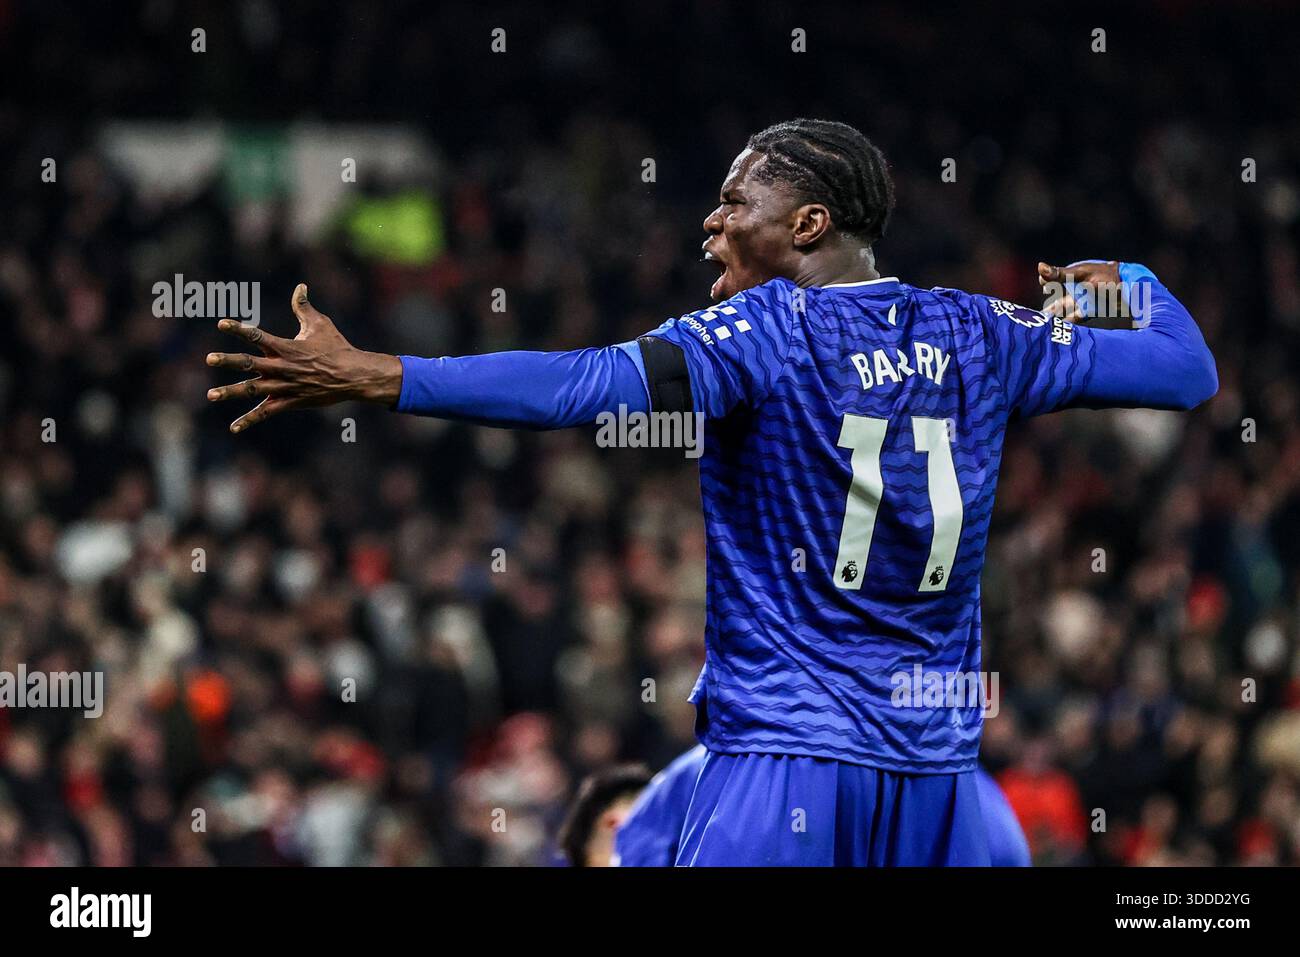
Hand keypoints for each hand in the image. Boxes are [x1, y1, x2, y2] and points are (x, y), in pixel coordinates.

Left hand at [206, 284, 402, 432]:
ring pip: (253, 389)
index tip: (221, 324)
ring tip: (212, 394)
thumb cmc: (337, 347)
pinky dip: (250, 420)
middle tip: (210, 359)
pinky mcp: (290, 402)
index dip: (239, 329)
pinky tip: (234, 428)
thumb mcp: (320, 324)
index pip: (258, 336)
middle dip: (229, 361)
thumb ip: (303, 307)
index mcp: (286, 347)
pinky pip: (266, 412)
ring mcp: (285, 386)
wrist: (352, 376)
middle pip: (250, 363)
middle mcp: (282, 367)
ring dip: (231, 392)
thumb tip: (300, 286)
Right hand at [1037, 260, 1120, 321]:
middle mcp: (1076, 288)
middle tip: (1037, 316)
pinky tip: (1061, 327)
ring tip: (1045, 324)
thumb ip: (1060, 274)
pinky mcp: (1091, 310)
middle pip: (1057, 298)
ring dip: (1056, 316)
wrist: (1131, 289)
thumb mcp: (1081, 274)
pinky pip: (1076, 317)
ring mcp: (1083, 300)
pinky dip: (1068, 322)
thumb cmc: (1106, 277)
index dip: (1047, 284)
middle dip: (1049, 307)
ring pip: (1065, 309)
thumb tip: (1039, 267)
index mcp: (1072, 276)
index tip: (1044, 289)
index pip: (1053, 280)